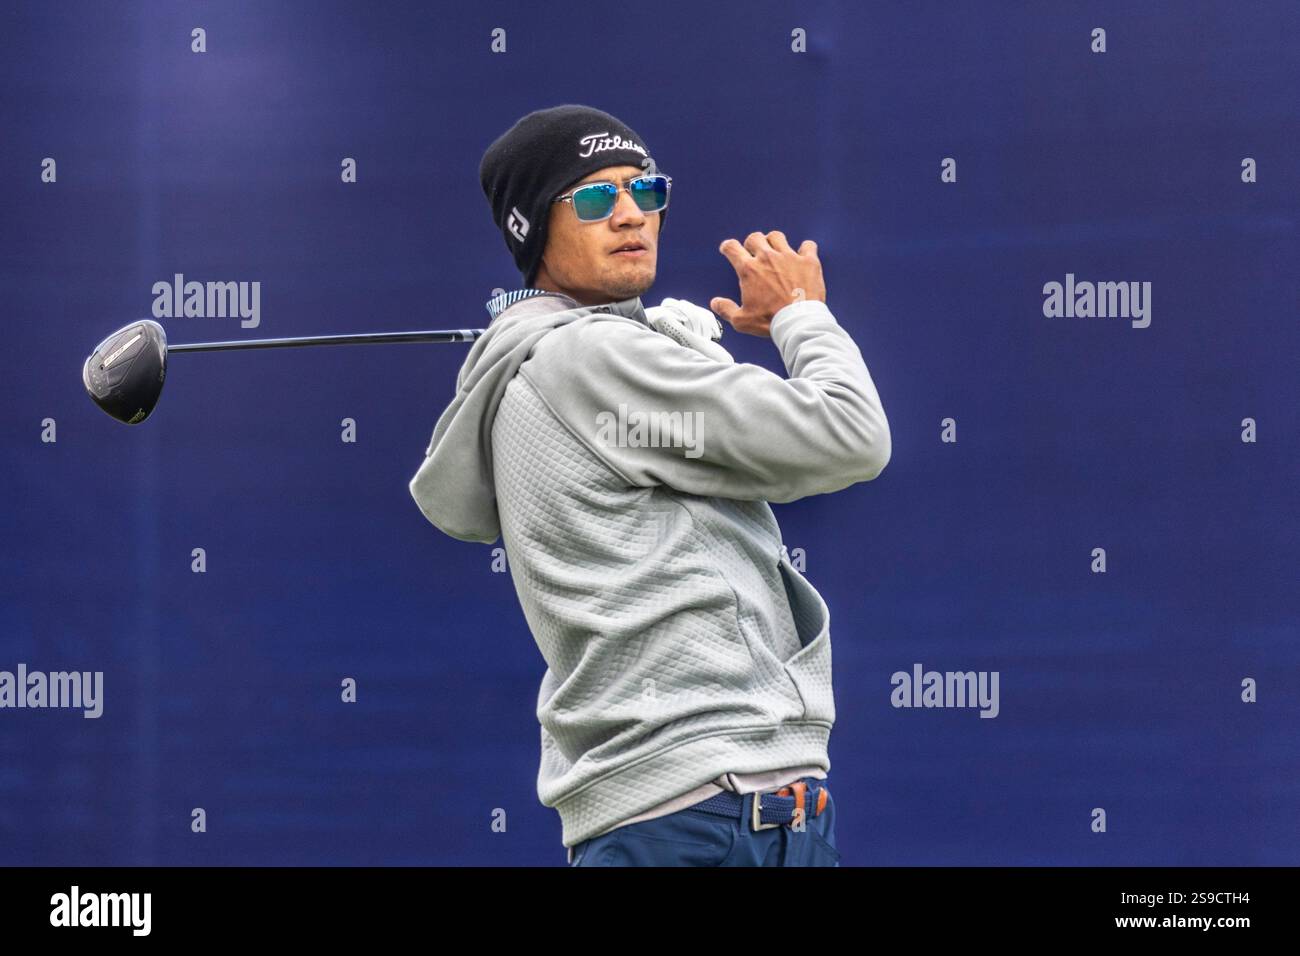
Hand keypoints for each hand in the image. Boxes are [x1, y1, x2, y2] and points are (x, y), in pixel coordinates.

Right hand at [710, 231, 825, 337]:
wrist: (798, 321)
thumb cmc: (770, 321)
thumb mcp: (742, 320)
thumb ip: (726, 309)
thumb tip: (715, 302)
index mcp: (749, 270)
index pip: (732, 248)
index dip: (728, 247)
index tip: (728, 249)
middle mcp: (767, 258)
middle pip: (755, 237)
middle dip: (751, 243)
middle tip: (754, 252)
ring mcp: (789, 257)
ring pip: (777, 237)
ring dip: (774, 242)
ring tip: (776, 251)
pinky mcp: (808, 261)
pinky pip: (808, 245)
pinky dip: (805, 249)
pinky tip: (803, 255)